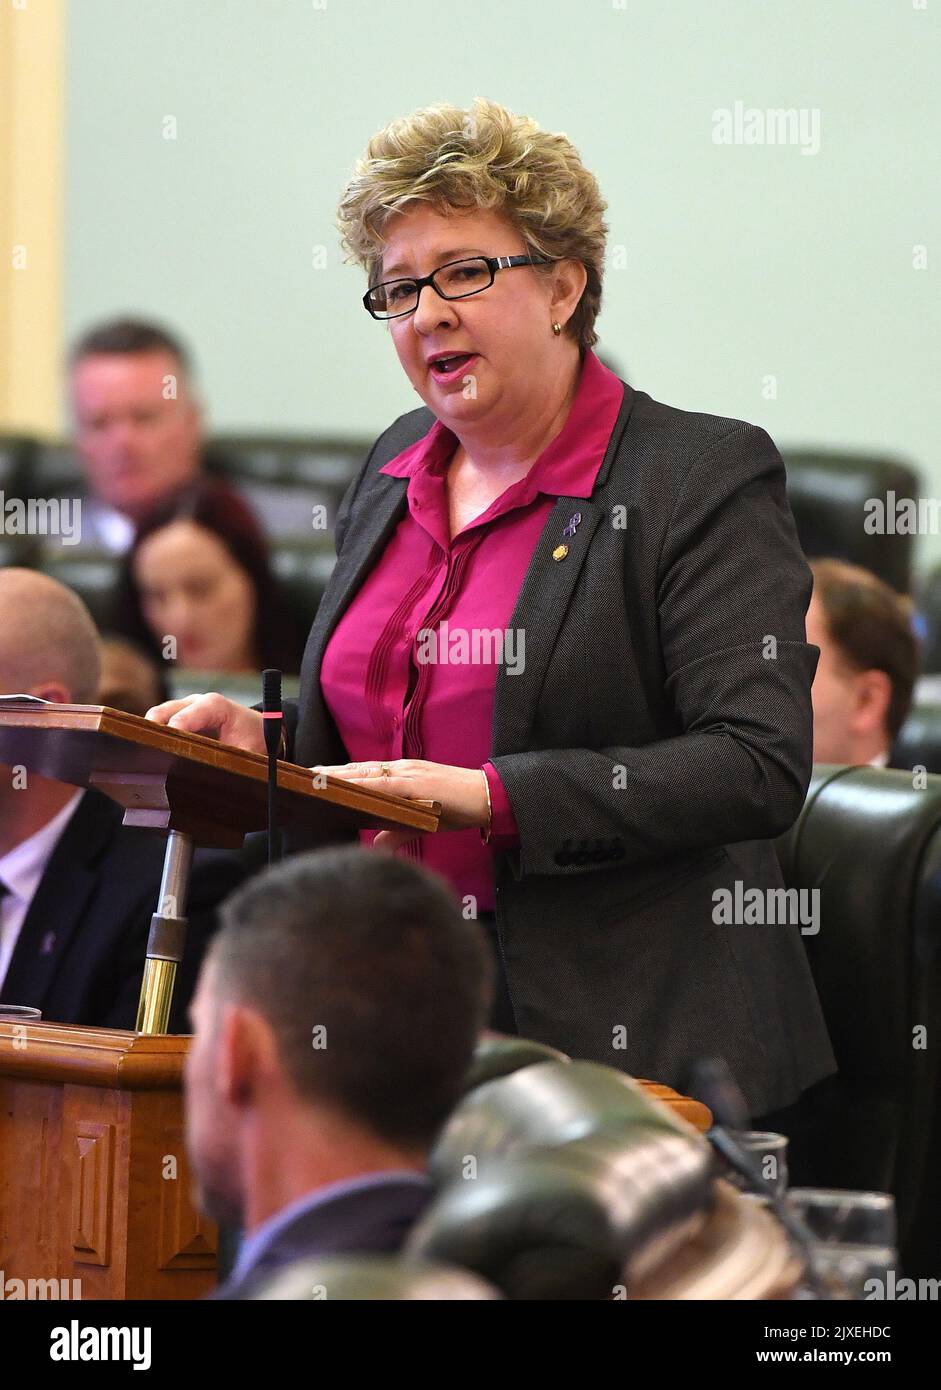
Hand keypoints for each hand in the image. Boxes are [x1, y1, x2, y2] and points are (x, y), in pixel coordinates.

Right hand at [145, 693, 265, 755]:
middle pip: (164, 712)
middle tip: (147, 755)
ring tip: (146, 758)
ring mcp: (185, 708)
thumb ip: (232, 762)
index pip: (187, 715)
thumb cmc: (253, 737)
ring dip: (151, 735)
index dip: (175, 729)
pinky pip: (160, 724)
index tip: (167, 747)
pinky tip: (151, 756)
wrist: (257, 728)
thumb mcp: (248, 752)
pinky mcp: (179, 717)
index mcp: (214, 706)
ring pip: (158, 717)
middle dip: (154, 732)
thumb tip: (218, 780)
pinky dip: (155, 737)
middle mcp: (196, 702)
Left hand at [312, 758, 488, 851]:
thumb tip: (376, 847)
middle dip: (330, 772)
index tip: (314, 777)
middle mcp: (401, 769)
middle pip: (358, 769)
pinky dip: (362, 783)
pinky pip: (382, 782)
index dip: (339, 774)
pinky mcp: (415, 782)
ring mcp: (407, 773)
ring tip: (313, 778)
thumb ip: (396, 833)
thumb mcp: (421, 822)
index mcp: (402, 775)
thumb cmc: (458, 808)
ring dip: (339, 775)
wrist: (487, 797)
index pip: (364, 772)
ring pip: (365, 772)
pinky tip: (345, 786)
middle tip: (302, 775)